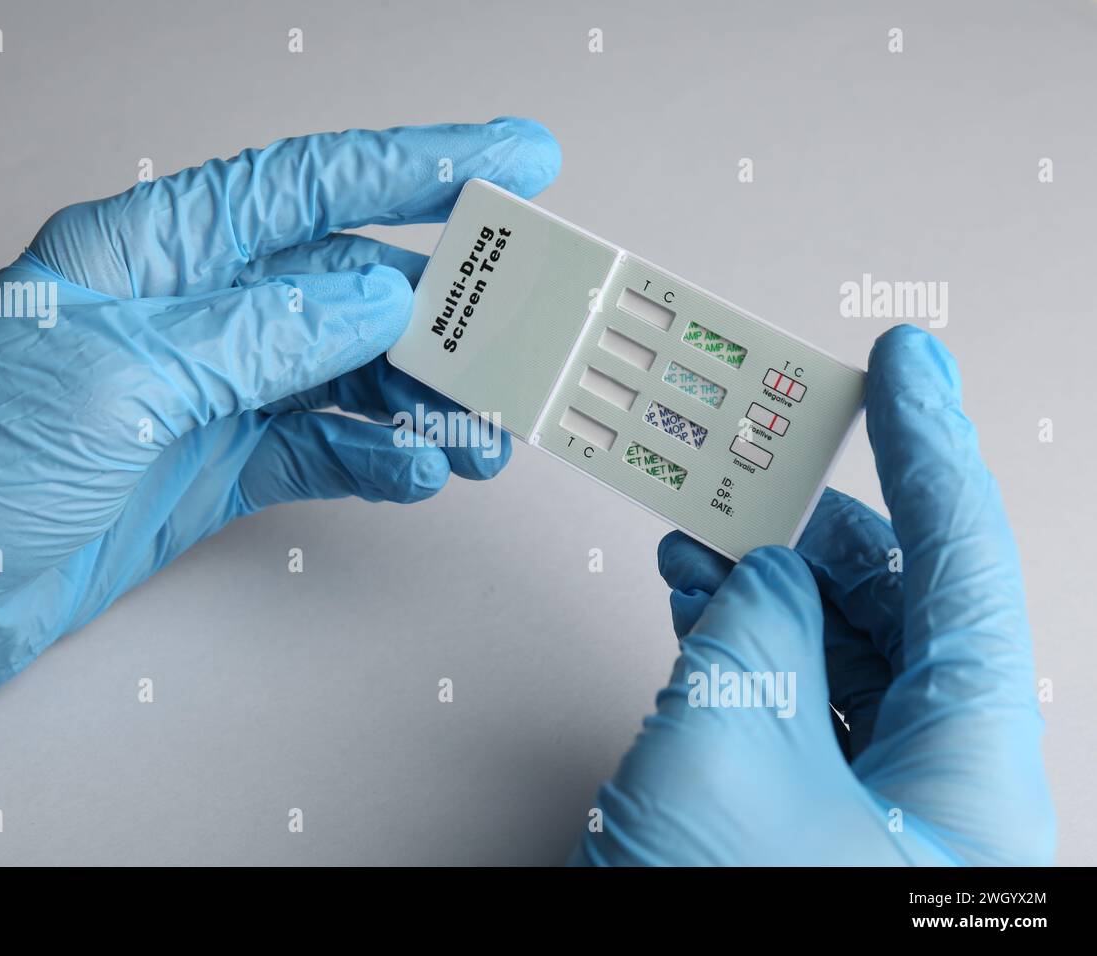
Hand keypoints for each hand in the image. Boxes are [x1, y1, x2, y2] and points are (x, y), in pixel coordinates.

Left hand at [0, 118, 561, 755]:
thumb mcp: (119, 378)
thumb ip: (258, 334)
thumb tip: (370, 301)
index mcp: (151, 250)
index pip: (306, 186)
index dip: (417, 167)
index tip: (507, 162)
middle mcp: (189, 310)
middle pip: (345, 284)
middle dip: (439, 312)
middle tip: (515, 339)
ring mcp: (208, 389)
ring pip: (347, 373)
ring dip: (418, 401)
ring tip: (474, 433)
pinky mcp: (215, 463)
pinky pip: (320, 445)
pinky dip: (374, 457)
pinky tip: (412, 472)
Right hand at [573, 325, 1054, 864]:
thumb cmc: (733, 922)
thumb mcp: (735, 752)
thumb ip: (757, 631)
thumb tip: (762, 576)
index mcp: (972, 772)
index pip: (966, 566)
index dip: (931, 449)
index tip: (905, 367)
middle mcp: (940, 787)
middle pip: (904, 604)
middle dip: (830, 518)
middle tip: (774, 447)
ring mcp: (871, 810)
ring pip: (840, 651)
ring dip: (769, 578)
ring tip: (707, 526)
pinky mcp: (807, 825)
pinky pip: (793, 703)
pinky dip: (743, 641)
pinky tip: (699, 602)